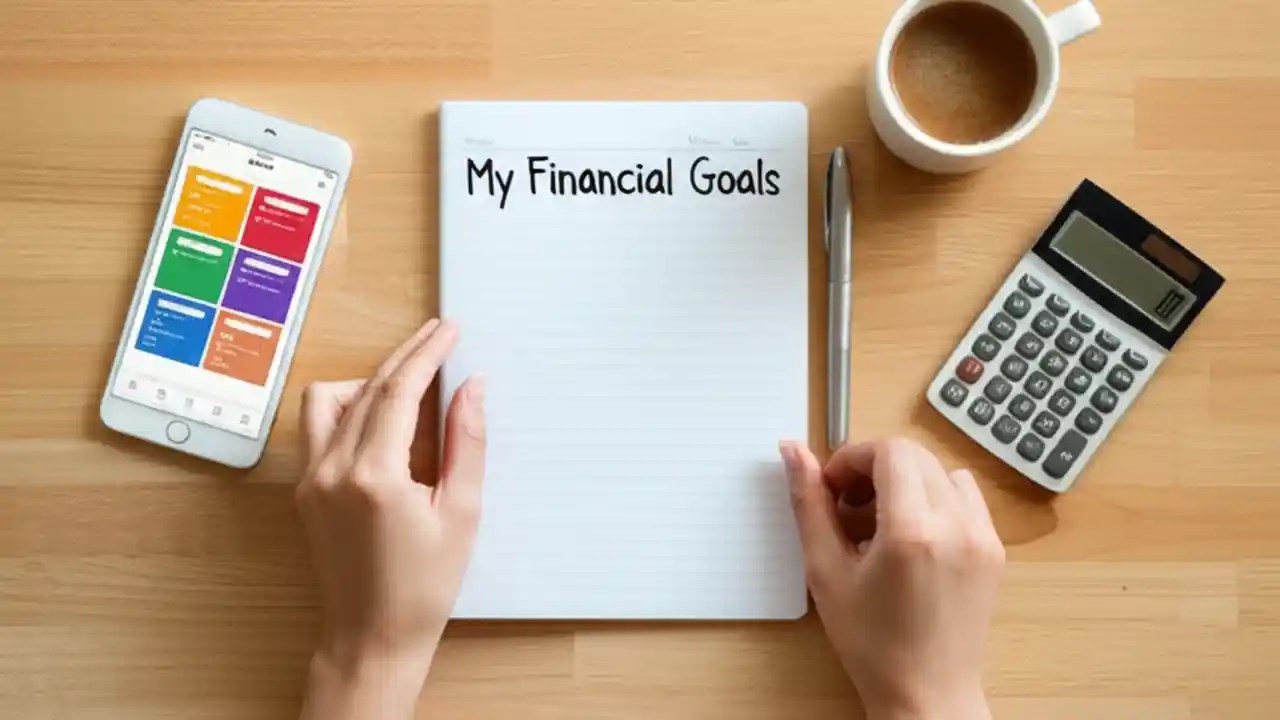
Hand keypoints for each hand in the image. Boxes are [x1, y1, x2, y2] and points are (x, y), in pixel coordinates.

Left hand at [296, 319, 485, 719]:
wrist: (371, 637)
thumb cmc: (423, 587)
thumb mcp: (461, 514)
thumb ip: (465, 443)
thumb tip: (471, 387)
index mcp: (374, 475)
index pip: (399, 391)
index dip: (428, 353)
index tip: (450, 330)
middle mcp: (332, 470)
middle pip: (367, 388)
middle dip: (406, 355)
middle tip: (438, 334)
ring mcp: (311, 480)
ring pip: (330, 401)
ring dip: (369, 380)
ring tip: (407, 383)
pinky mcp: (304, 492)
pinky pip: (320, 429)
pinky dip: (349, 409)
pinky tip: (379, 417)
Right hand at [779, 438, 1003, 719]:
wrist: (928, 693)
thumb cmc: (871, 643)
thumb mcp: (826, 571)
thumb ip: (809, 504)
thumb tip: (792, 450)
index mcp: (911, 531)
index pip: (889, 451)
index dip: (853, 459)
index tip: (832, 489)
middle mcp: (956, 526)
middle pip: (914, 455)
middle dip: (875, 468)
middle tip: (848, 508)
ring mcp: (982, 536)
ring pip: (941, 472)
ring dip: (906, 482)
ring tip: (880, 524)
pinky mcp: (995, 549)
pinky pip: (966, 497)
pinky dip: (936, 500)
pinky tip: (912, 537)